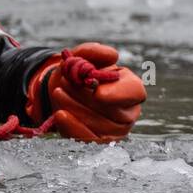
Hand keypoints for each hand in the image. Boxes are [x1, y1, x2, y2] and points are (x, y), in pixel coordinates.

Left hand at [27, 43, 145, 141]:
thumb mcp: (81, 57)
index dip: (118, 93)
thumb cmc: (77, 72)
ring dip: (75, 108)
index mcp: (128, 86)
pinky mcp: (99, 140)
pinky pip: (90, 139)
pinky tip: (60, 114)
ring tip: (57, 92)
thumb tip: (111, 55)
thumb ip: (94, 52)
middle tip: (63, 84)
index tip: (96, 91)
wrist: (61, 89)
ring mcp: (116, 128)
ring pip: (101, 125)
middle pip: (114, 111)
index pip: (135, 91)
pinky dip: (73, 127)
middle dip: (85, 97)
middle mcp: (127, 110)